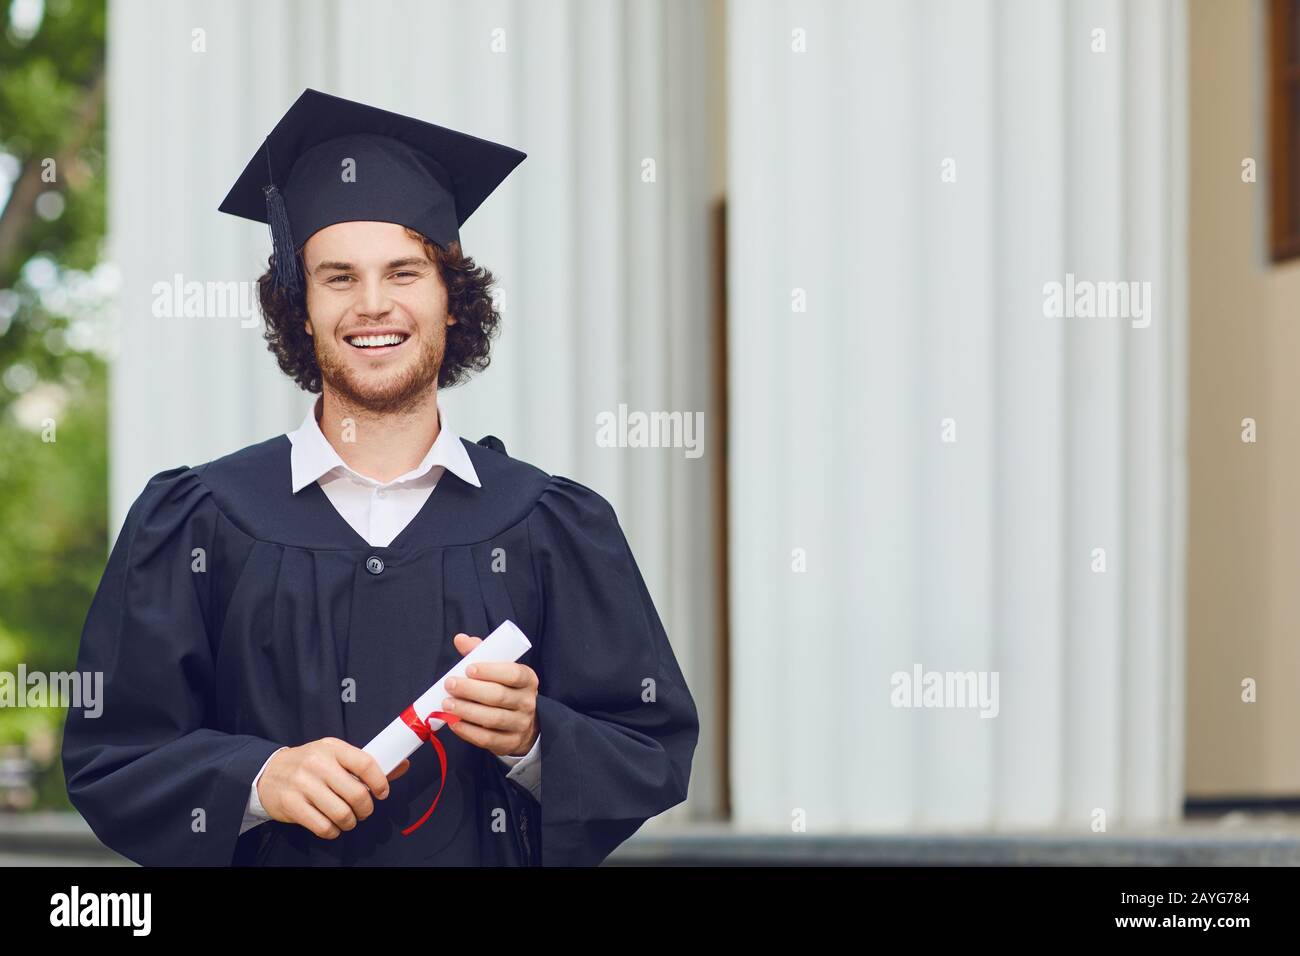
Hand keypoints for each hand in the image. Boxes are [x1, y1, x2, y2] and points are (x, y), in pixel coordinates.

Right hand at [257, 737, 410, 839]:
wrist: (268, 773)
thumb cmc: (310, 764)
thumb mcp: (335, 756)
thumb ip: (366, 764)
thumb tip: (403, 765)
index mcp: (332, 748)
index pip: (365, 763)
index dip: (380, 782)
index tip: (382, 793)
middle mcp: (317, 764)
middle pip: (356, 794)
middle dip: (366, 808)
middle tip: (364, 811)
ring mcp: (303, 784)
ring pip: (341, 813)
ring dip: (350, 822)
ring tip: (348, 819)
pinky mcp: (291, 804)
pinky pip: (323, 827)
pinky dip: (332, 831)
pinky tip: (331, 825)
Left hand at [441, 632, 539, 757]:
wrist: (523, 724)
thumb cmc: (505, 689)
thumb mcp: (499, 669)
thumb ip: (480, 653)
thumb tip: (460, 639)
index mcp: (527, 679)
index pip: (513, 673)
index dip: (490, 670)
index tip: (468, 668)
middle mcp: (527, 702)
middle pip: (498, 696)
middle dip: (471, 690)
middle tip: (449, 684)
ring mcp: (520, 724)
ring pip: (492, 719)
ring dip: (466, 710)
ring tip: (446, 704)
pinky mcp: (509, 743)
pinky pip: (487, 739)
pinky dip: (468, 731)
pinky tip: (453, 722)